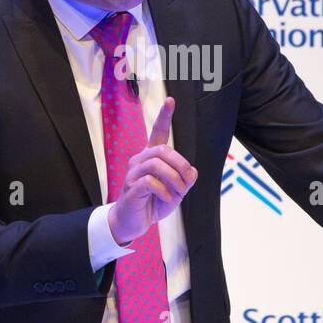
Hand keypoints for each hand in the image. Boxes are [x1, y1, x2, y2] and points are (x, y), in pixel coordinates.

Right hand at [107, 97, 198, 245]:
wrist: (133, 222)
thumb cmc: (152, 203)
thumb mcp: (175, 191)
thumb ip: (185, 179)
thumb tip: (191, 172)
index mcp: (151, 157)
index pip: (158, 133)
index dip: (164, 117)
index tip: (170, 101)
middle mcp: (140, 161)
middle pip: (162, 150)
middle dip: (180, 164)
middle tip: (187, 181)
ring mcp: (133, 173)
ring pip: (157, 164)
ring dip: (174, 179)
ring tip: (177, 192)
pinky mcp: (131, 187)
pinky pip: (150, 182)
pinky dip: (164, 191)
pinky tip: (167, 198)